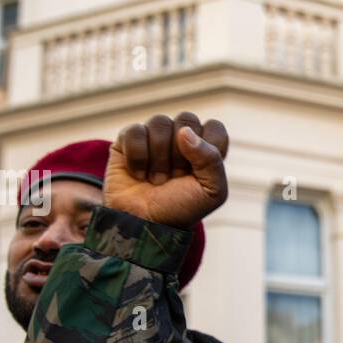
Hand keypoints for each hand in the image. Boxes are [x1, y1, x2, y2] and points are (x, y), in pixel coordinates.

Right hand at [104, 112, 228, 228]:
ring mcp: (153, 137)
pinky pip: (135, 131)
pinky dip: (137, 157)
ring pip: (160, 122)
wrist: (145, 224)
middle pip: (186, 119)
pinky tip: (138, 174)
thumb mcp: (212, 192)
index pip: (215, 127)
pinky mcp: (128, 140)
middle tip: (175, 177)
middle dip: (181, 154)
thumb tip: (184, 131)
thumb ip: (211, 160)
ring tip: (157, 179)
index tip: (199, 173)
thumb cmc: (180, 209)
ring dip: (159, 158)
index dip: (208, 148)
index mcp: (205, 149)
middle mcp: (181, 139)